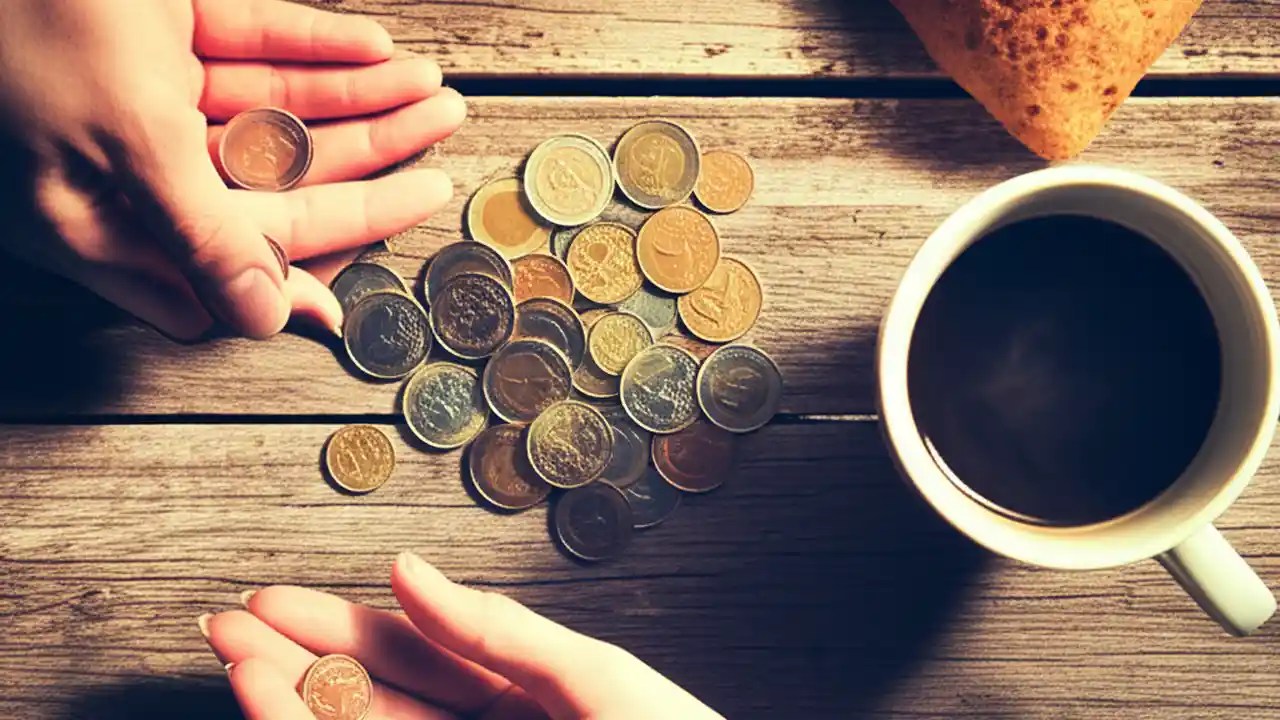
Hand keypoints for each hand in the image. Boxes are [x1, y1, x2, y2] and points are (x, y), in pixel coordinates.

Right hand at [0, 0, 464, 339]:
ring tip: (436, 90)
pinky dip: (311, 41)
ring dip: (360, 97)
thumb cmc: (22, 28)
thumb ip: (203, 234)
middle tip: (442, 155)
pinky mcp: (155, 26)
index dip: (317, 255)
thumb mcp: (126, 143)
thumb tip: (268, 322)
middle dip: (365, 164)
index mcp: (101, 219)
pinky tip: (377, 45)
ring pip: (273, 106)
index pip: (233, 257)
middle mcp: (125, 166)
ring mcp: (142, 93)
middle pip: (272, 179)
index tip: (395, 237)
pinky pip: (248, 40)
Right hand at [202, 553, 723, 719]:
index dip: (341, 625)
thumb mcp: (593, 679)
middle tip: (230, 626)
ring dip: (296, 702)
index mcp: (521, 695)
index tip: (275, 599)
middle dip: (300, 660)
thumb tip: (408, 569)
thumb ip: (497, 630)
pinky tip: (285, 712)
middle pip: (373, 695)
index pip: (414, 652)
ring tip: (237, 663)